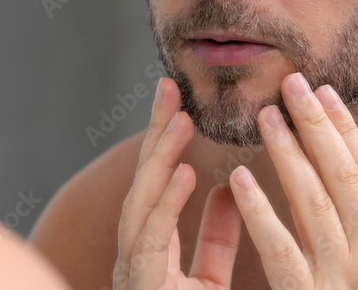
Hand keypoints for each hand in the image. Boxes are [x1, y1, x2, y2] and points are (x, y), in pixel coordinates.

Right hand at [113, 78, 241, 289]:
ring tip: (181, 120)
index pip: (154, 185)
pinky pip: (150, 244)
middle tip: (169, 87)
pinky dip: (167, 206)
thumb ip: (215, 242)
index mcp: (147, 254)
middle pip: (142, 184)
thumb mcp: (209, 282)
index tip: (178, 102)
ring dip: (159, 159)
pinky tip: (184, 173)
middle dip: (154, 135)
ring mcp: (132, 276)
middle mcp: (132, 260)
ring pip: (139, 206)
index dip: (163, 142)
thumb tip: (225, 190)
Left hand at [227, 73, 357, 288]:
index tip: (325, 91)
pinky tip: (239, 179)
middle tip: (293, 83)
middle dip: (318, 126)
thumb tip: (336, 177)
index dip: (346, 130)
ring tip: (266, 115)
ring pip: (313, 204)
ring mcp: (342, 280)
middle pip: (345, 178)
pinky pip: (280, 250)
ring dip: (288, 153)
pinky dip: (259, 212)